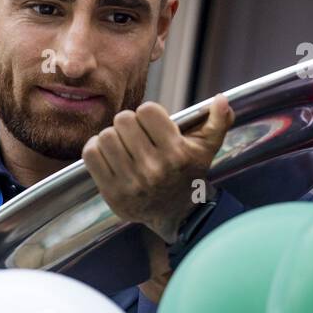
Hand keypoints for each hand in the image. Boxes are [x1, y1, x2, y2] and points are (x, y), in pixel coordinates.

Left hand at [83, 94, 232, 242]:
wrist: (176, 214)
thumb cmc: (188, 173)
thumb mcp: (208, 148)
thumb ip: (218, 121)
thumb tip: (222, 99)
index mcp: (177, 153)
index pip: (147, 110)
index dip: (148, 114)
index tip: (153, 125)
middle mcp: (154, 169)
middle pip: (123, 120)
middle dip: (129, 124)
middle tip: (136, 135)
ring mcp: (132, 182)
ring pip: (105, 135)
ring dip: (112, 136)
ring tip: (123, 145)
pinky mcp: (112, 193)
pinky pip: (91, 154)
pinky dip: (96, 149)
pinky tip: (109, 153)